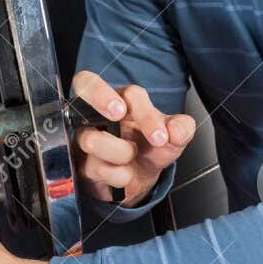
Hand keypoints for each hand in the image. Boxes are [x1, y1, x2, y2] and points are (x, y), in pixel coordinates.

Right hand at [71, 70, 195, 205]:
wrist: (138, 178)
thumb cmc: (149, 148)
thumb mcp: (172, 138)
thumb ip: (182, 129)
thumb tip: (176, 131)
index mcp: (124, 99)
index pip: (128, 94)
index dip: (145, 114)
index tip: (160, 137)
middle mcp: (100, 111)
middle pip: (85, 84)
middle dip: (101, 96)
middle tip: (119, 113)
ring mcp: (86, 135)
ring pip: (91, 139)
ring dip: (120, 153)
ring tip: (131, 157)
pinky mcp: (80, 162)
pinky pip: (95, 168)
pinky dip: (118, 176)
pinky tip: (125, 174)